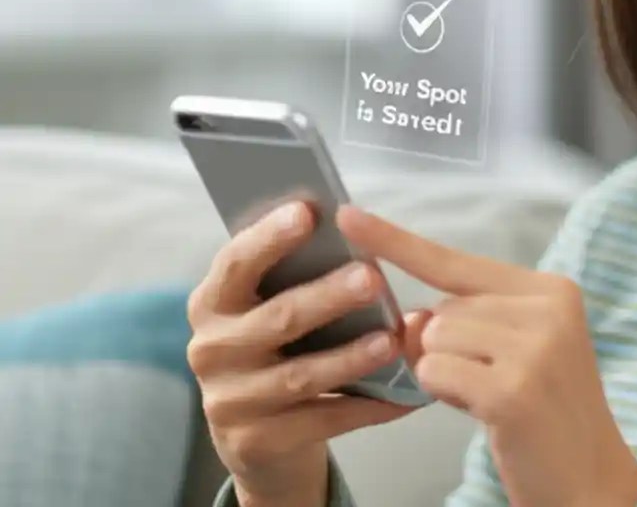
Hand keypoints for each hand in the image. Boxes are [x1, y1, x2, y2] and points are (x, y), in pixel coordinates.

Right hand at [186, 201, 417, 505]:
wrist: (258, 439)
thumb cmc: (278, 351)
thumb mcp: (273, 311)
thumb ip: (301, 279)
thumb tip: (366, 242)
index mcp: (214, 303)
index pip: (236, 264)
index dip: (270, 237)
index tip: (308, 211)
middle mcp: (212, 350)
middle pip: (277, 319)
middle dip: (327, 297)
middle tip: (372, 277)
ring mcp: (230, 401)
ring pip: (300, 376)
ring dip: (350, 357)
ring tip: (392, 340)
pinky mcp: (257, 442)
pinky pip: (324, 419)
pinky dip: (370, 407)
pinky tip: (408, 395)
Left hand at [337, 206, 636, 506]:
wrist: (590, 480)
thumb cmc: (547, 417)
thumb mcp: (518, 352)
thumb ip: (468, 321)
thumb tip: (412, 319)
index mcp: (553, 291)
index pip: (458, 260)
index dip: (397, 241)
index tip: (347, 214)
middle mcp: (549, 309)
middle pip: (442, 309)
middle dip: (447, 350)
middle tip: (494, 383)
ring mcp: (534, 348)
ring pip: (433, 339)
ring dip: (446, 375)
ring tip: (493, 398)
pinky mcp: (513, 388)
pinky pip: (435, 372)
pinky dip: (446, 395)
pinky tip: (487, 412)